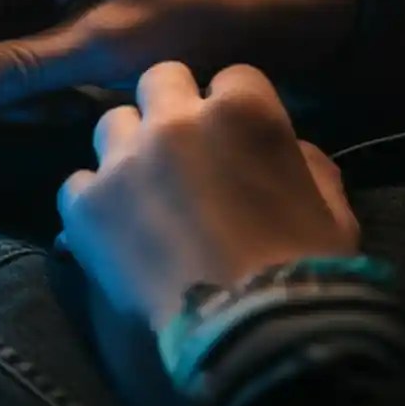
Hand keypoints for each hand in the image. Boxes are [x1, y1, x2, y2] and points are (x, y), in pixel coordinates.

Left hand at [57, 62, 359, 329]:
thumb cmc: (303, 268)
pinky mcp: (84, 203)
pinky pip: (77, 182)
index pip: (231, 76)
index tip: (232, 134)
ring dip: (128, 146)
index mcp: (242, 111)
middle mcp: (174, 121)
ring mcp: (122, 160)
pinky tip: (112, 224)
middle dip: (171, 103)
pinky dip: (93, 198)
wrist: (246, 329)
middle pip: (158, 79)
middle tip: (180, 145)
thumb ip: (301, 161)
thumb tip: (282, 150)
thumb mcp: (327, 206)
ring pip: (112, 123)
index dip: (233, 106)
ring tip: (142, 185)